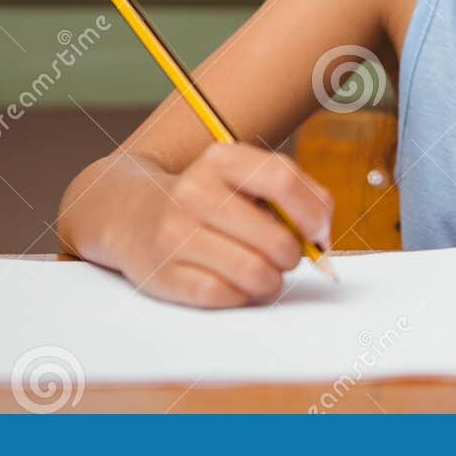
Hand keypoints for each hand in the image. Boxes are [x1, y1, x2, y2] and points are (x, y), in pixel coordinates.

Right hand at [118, 142, 333, 307]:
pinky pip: (226, 296)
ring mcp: (175, 234)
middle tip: (283, 256)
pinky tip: (234, 283)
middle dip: (293, 256)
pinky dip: (242, 295)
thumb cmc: (210, 200)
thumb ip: (295, 194)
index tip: (319, 232)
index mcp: (221, 159)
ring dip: (271, 281)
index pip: (283, 180)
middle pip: (277, 239)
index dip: (313, 213)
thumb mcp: (245, 177)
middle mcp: (194, 191)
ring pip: (256, 273)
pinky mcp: (164, 273)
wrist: (132, 215)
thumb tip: (323, 237)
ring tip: (263, 272)